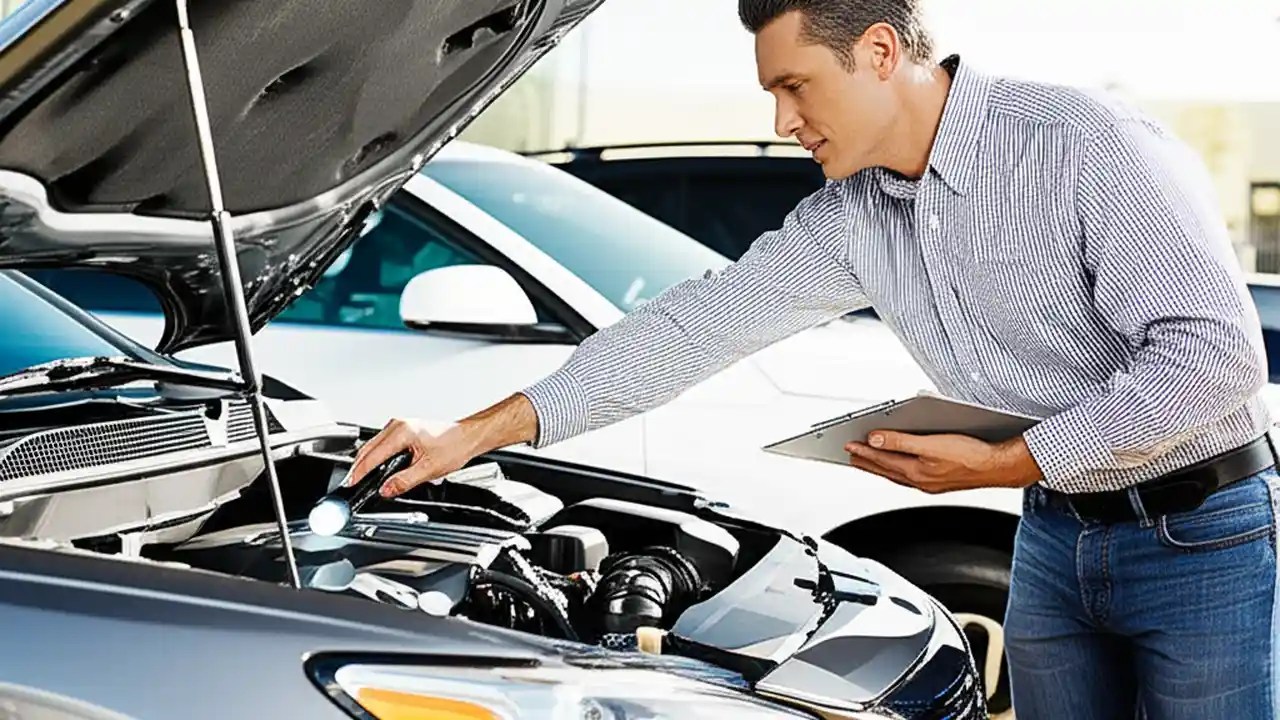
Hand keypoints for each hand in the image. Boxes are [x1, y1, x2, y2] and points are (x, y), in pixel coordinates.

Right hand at [347, 417, 474, 497]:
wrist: (468, 436)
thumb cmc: (455, 446)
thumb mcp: (429, 469)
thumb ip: (404, 481)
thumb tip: (386, 489)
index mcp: (403, 432)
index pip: (373, 455)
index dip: (360, 472)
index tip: (352, 483)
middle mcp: (398, 425)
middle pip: (368, 448)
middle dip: (358, 467)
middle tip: (352, 483)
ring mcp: (400, 424)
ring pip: (373, 444)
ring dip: (366, 460)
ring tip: (361, 477)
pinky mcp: (403, 428)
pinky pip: (382, 442)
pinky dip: (376, 454)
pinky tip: (376, 466)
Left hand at [845, 431, 1041, 493]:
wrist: (999, 467)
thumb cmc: (972, 455)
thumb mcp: (931, 443)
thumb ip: (900, 441)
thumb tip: (875, 439)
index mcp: (916, 472)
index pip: (881, 460)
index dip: (863, 451)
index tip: (848, 445)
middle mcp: (920, 481)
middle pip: (885, 470)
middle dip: (866, 461)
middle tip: (850, 454)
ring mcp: (930, 483)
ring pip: (897, 474)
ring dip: (880, 467)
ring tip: (867, 460)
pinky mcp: (940, 481)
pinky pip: (909, 476)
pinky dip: (897, 470)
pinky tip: (899, 467)